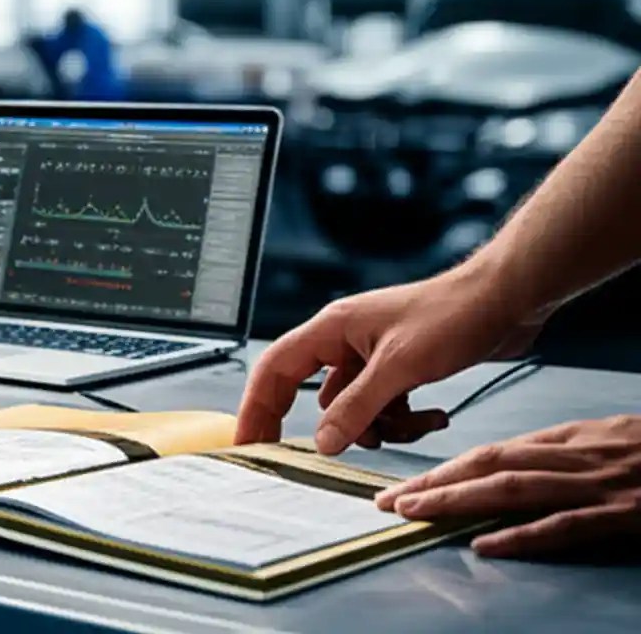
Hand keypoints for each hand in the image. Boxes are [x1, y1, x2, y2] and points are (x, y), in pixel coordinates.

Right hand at [236, 264, 544, 453]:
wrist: (506, 298)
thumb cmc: (454, 313)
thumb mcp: (399, 368)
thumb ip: (356, 407)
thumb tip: (323, 442)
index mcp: (331, 330)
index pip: (275, 371)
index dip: (256, 408)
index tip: (249, 443)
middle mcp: (345, 342)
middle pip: (312, 394)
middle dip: (329, 426)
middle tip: (320, 457)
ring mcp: (372, 356)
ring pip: (353, 408)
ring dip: (379, 425)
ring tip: (412, 421)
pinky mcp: (399, 369)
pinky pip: (384, 408)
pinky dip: (405, 419)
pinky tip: (434, 414)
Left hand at [375, 416, 640, 557]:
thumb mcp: (614, 440)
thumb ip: (567, 452)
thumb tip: (516, 468)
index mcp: (575, 439)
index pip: (495, 450)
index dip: (447, 468)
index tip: (407, 484)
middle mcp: (581, 457)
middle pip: (492, 464)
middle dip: (436, 483)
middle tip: (387, 500)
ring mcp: (603, 485)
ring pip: (515, 488)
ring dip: (458, 501)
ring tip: (414, 513)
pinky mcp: (628, 514)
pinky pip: (567, 526)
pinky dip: (524, 536)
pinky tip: (486, 545)